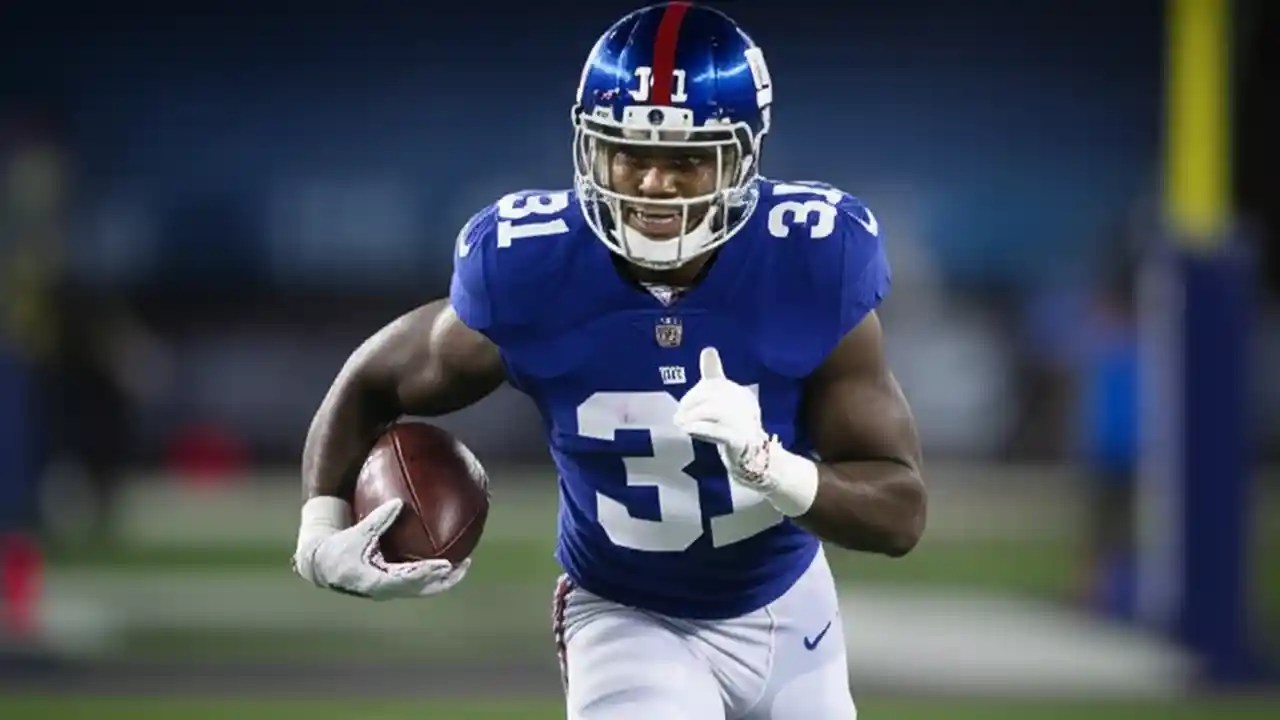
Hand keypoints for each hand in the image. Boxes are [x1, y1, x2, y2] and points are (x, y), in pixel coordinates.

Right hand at [292, 497, 469, 599]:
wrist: (323, 566)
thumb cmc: (338, 549)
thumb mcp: (356, 534)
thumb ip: (377, 520)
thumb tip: (398, 502)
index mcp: (377, 581)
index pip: (409, 579)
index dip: (428, 573)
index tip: (446, 564)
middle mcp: (387, 589)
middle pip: (423, 589)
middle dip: (445, 579)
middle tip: (465, 564)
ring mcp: (390, 589)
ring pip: (423, 588)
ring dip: (443, 579)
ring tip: (463, 564)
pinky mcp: (391, 585)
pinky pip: (417, 582)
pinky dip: (432, 574)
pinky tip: (444, 560)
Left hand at [673, 347, 769, 483]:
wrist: (752, 458)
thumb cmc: (732, 427)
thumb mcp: (721, 400)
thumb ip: (714, 376)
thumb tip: (708, 349)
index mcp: (740, 392)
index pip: (714, 384)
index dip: (695, 393)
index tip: (684, 406)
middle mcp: (745, 403)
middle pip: (711, 395)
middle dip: (689, 404)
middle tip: (677, 417)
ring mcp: (743, 421)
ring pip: (713, 410)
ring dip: (691, 416)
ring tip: (680, 424)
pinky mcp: (739, 439)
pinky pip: (717, 430)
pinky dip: (699, 428)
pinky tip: (687, 430)